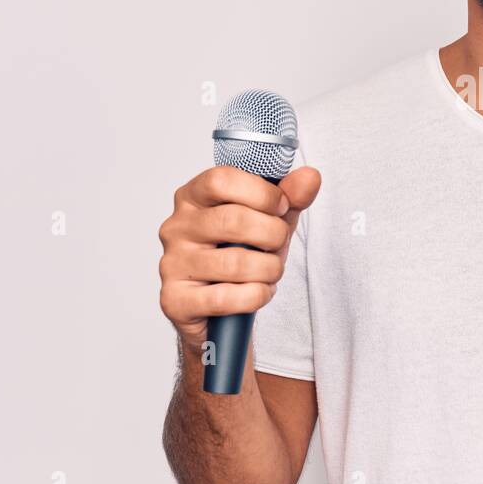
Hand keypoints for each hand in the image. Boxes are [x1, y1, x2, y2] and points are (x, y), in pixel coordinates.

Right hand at [158, 164, 321, 350]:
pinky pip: (225, 297)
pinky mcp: (175, 300)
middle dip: (272, 234)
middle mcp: (177, 227)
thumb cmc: (243, 254)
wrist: (223, 306)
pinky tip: (257, 292)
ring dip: (268, 269)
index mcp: (194, 197)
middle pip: (232, 220)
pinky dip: (255, 296)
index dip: (262, 193)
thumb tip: (309, 177)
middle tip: (278, 244)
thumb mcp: (272, 219)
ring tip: (270, 271)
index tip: (281, 207)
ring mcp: (172, 264)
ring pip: (234, 263)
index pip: (221, 180)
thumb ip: (291, 196)